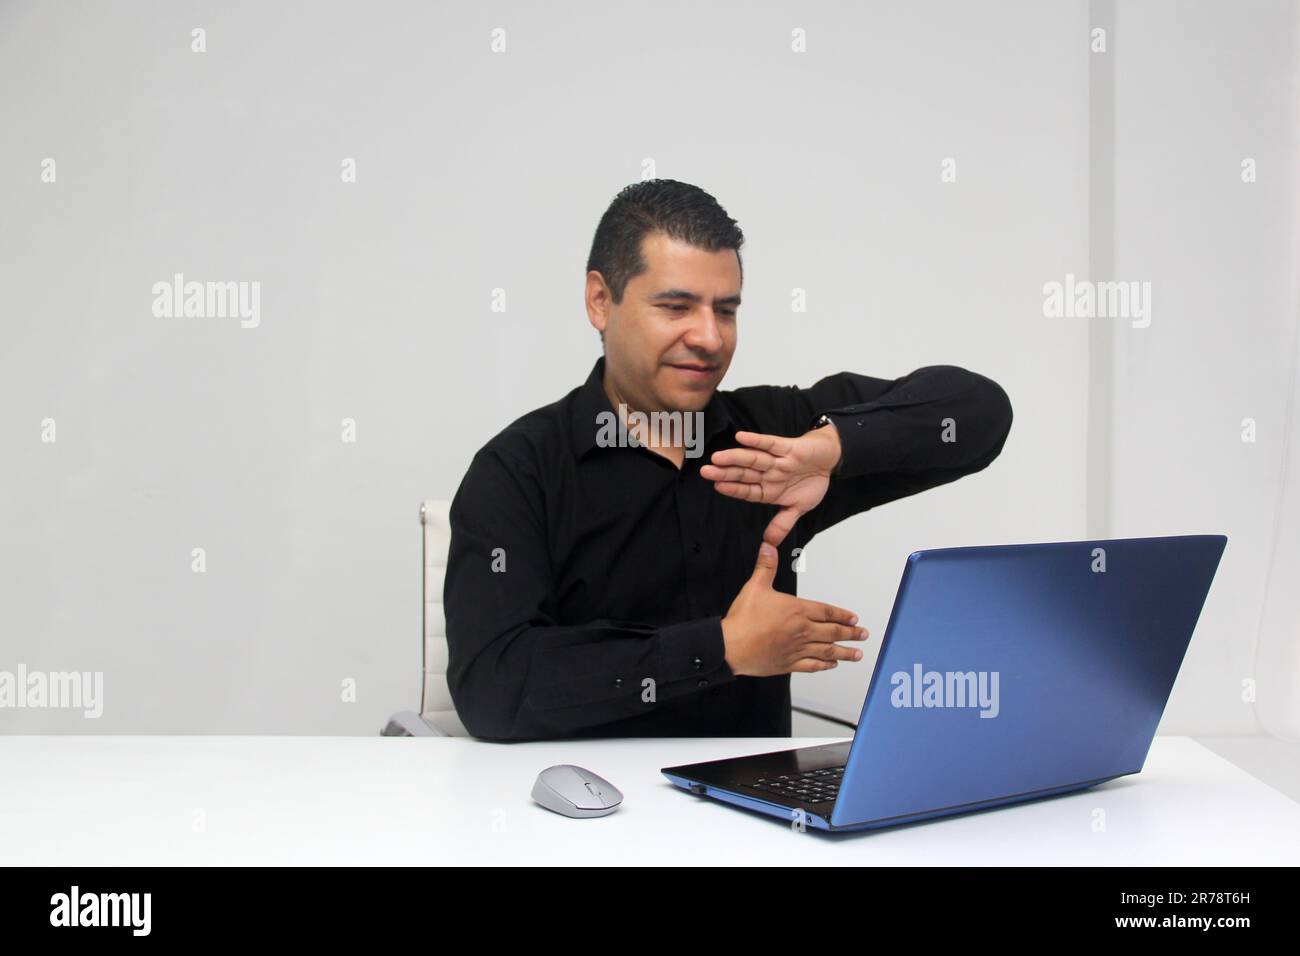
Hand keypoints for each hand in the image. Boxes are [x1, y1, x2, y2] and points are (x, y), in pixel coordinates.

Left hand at [701, 423, 841, 546]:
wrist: (830, 460)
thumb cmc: (812, 481)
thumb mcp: (799, 507)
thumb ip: (783, 523)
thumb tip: (769, 543)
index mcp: (769, 489)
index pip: (747, 490)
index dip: (733, 489)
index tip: (717, 487)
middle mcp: (770, 474)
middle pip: (745, 473)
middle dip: (726, 473)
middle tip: (706, 471)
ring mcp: (777, 460)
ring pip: (753, 459)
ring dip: (736, 457)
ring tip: (717, 457)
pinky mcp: (788, 448)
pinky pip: (770, 443)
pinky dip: (756, 441)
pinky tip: (741, 438)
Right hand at [721, 542, 868, 677]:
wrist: (731, 647)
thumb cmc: (743, 619)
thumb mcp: (755, 587)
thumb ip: (765, 567)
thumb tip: (768, 546)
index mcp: (797, 610)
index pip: (827, 612)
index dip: (843, 615)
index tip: (854, 619)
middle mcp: (802, 630)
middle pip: (833, 632)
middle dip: (851, 633)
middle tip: (864, 635)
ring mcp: (797, 649)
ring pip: (827, 650)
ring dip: (845, 652)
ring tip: (858, 654)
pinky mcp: (788, 664)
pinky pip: (812, 665)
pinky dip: (825, 665)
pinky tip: (832, 664)